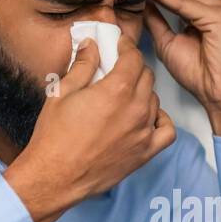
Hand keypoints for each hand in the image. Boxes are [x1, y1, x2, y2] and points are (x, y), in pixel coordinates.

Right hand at [4, 34, 175, 221]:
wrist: (55, 176)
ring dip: (143, 92)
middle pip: (147, 76)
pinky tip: (146, 118)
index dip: (126, 47)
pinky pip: (166, 131)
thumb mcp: (62, 92)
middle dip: (133, 68)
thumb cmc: (54, 136)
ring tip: (125, 96)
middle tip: (118, 69)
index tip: (119, 45)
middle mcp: (136, 109)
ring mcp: (143, 132)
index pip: (133, 58)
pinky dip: (160, 120)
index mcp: (116, 90)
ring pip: (155, 100)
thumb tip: (91, 45)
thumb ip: (82, 65)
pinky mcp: (145, 153)